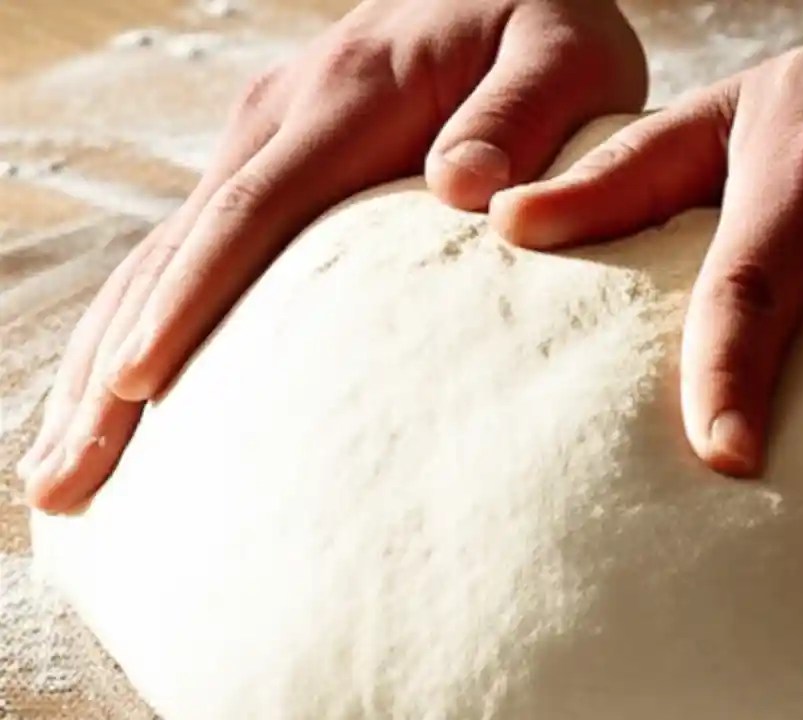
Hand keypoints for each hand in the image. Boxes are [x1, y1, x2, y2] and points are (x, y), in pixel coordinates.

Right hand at [18, 0, 645, 510]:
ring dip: (102, 359)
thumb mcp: (563, 55)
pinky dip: (141, 322)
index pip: (253, 214)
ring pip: (161, 257)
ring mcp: (264, 138)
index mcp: (349, 98)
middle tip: (62, 480)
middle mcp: (280, 117)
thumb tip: (464, 186)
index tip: (136, 388)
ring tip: (61, 463)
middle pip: (177, 251)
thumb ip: (520, 114)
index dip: (192, 301)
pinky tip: (115, 386)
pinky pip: (187, 249)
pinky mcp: (271, 161)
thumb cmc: (547, 27)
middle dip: (111, 366)